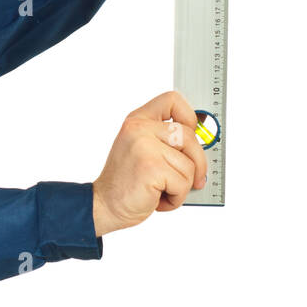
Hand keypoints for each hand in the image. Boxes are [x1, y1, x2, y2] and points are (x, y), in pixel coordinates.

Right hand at [92, 91, 207, 236]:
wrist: (103, 206)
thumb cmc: (125, 183)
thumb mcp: (141, 151)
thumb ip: (165, 141)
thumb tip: (203, 145)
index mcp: (137, 121)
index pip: (172, 100)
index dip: (190, 116)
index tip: (192, 133)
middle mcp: (139, 129)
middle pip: (189, 136)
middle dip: (198, 162)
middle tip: (194, 179)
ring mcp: (145, 147)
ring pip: (189, 164)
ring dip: (182, 186)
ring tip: (161, 190)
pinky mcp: (152, 168)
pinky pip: (183, 183)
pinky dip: (176, 198)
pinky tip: (157, 199)